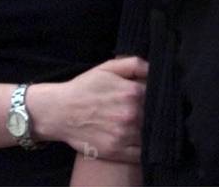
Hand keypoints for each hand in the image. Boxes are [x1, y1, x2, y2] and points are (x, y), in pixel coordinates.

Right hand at [28, 56, 147, 162]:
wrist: (57, 111)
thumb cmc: (85, 87)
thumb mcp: (109, 67)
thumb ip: (136, 64)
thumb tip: (157, 68)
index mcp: (133, 92)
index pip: (159, 95)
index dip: (160, 96)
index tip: (158, 97)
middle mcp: (131, 114)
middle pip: (157, 115)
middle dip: (157, 113)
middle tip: (152, 112)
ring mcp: (123, 135)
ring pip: (151, 134)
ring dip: (152, 131)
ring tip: (147, 126)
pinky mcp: (115, 151)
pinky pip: (140, 154)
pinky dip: (145, 149)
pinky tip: (142, 142)